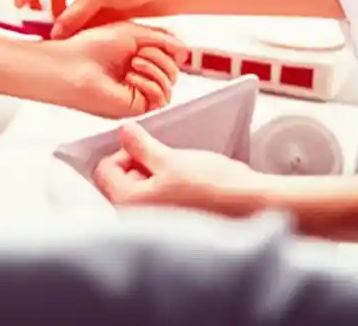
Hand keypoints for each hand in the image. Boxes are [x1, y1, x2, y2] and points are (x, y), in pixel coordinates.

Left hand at [50, 23, 187, 117]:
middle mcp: (138, 78)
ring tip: (134, 63)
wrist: (70, 64)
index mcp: (137, 59)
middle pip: (173, 73)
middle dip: (161, 58)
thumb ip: (162, 39)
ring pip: (169, 87)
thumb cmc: (90, 46)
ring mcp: (136, 94)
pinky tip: (132, 77)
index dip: (166, 49)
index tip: (149, 42)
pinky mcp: (133, 108)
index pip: (169, 58)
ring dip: (156, 70)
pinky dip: (150, 85)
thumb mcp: (133, 32)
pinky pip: (159, 100)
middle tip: (140, 53)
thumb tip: (185, 49)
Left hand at [94, 123, 268, 216]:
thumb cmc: (214, 185)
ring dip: (158, 175)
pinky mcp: (173, 226)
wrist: (253, 207)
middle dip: (142, 164)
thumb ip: (141, 146)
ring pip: (143, 191)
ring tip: (183, 170)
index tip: (150, 146)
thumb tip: (123, 132)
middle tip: (169, 157)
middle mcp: (136, 221)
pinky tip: (190, 183)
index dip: (126, 151)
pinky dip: (169, 189)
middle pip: (122, 182)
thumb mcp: (172, 158)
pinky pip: (160, 202)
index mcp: (128, 204)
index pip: (105, 170)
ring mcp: (155, 226)